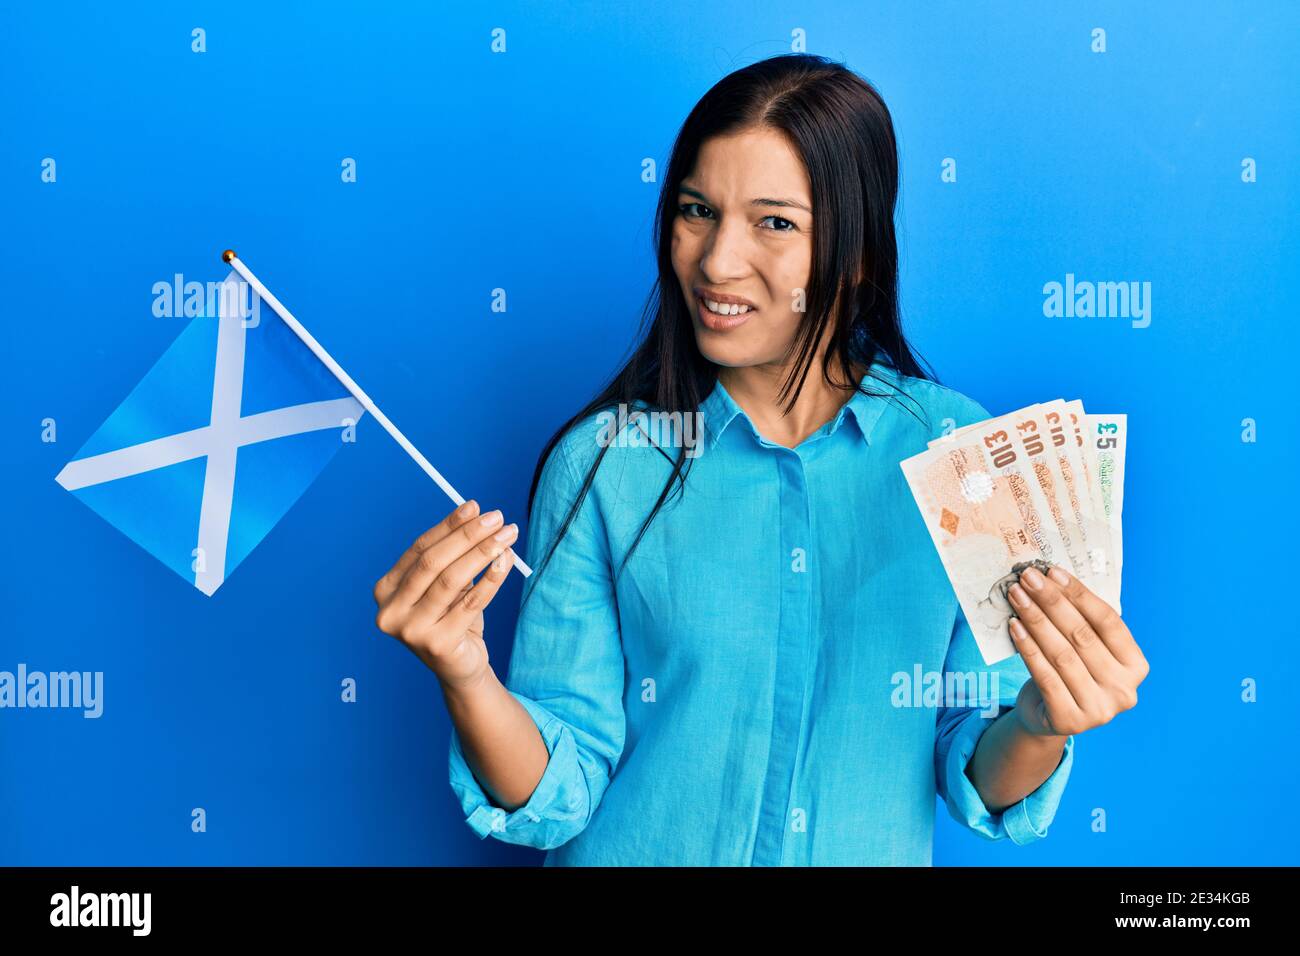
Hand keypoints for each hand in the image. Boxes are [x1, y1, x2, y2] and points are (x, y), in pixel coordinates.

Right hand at [372, 499, 519, 691]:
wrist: (461, 668)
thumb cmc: (452, 618)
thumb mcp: (446, 584)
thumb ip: (452, 553)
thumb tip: (474, 512)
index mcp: (386, 590)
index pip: (419, 549)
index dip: (448, 526)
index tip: (474, 506)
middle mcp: (391, 611)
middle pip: (433, 562)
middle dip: (468, 535)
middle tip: (497, 518)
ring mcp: (411, 631)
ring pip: (451, 581)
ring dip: (484, 552)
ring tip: (508, 535)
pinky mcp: (438, 645)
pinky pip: (470, 603)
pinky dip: (492, 579)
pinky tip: (506, 561)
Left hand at [1007, 564, 1149, 737]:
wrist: (1047, 717)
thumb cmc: (1068, 673)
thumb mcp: (1084, 649)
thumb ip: (1080, 621)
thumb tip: (1051, 578)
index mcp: (1135, 666)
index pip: (1108, 622)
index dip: (1079, 595)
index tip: (1053, 572)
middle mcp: (1124, 690)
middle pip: (1082, 635)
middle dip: (1051, 602)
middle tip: (1028, 579)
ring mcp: (1099, 709)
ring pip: (1062, 654)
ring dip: (1036, 620)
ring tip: (1017, 597)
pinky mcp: (1070, 720)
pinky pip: (1044, 675)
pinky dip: (1027, 648)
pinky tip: (1014, 626)